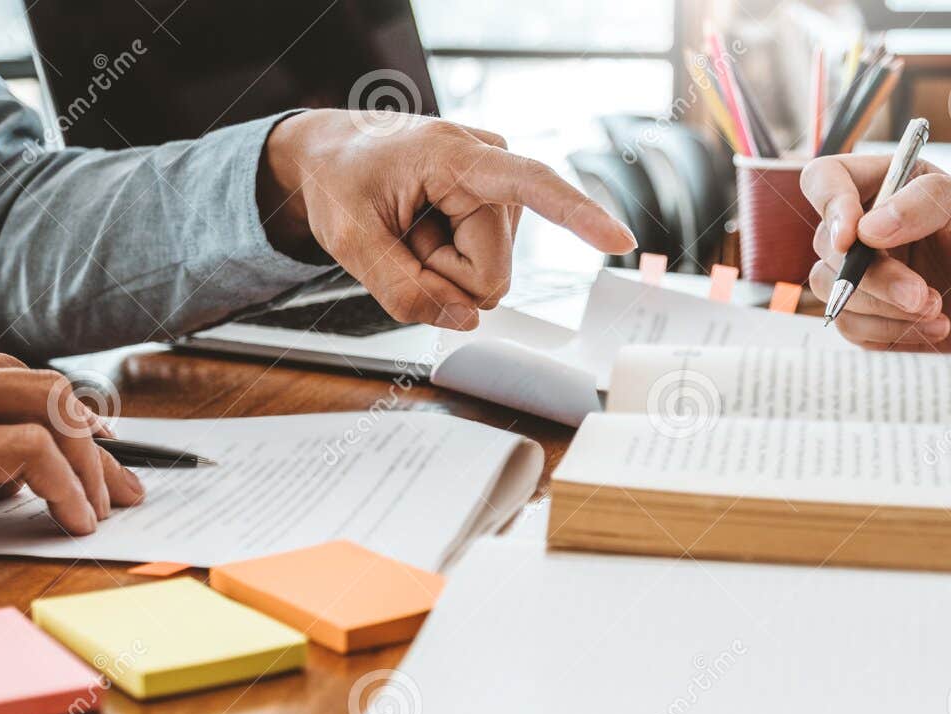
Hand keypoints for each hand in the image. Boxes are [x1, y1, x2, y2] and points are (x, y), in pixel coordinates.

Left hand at [259, 109, 635, 328]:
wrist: (331, 155)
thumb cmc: (338, 183)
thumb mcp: (349, 243)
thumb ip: (402, 291)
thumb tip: (467, 321)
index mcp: (454, 156)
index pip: (533, 184)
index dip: (578, 216)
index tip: (619, 241)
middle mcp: (491, 164)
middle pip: (492, 274)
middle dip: (443, 278)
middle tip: (401, 242)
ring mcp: (498, 188)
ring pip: (491, 277)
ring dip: (443, 270)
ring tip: (410, 232)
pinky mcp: (497, 208)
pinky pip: (486, 267)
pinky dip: (449, 265)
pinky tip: (425, 233)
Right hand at [802, 155, 950, 353]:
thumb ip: (935, 199)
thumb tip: (869, 226)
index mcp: (896, 186)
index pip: (828, 180)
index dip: (830, 205)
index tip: (853, 240)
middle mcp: (873, 227)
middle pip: (828, 245)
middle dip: (875, 277)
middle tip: (924, 294)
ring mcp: (868, 275)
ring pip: (832, 289)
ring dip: (885, 309)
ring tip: (938, 310)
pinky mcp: (870, 317)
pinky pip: (849, 326)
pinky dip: (890, 332)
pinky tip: (932, 328)